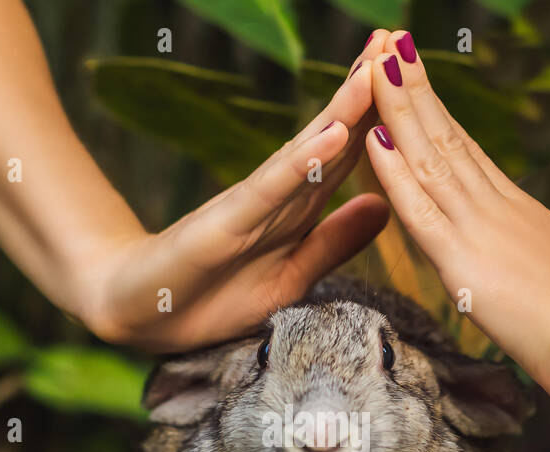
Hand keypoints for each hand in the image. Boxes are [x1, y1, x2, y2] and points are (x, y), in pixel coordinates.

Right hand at [81, 31, 398, 351]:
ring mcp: (250, 206)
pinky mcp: (223, 225)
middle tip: (395, 39)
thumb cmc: (209, 299)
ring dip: (341, 110)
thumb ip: (332, 244)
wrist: (136, 315)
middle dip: (364, 90)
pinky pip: (270, 192)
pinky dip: (302, 164)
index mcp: (296, 211)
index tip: (412, 76)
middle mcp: (277, 197)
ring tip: (372, 69)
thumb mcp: (289, 279)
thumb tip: (384, 206)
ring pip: (305, 152)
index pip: (346, 155)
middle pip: (330, 138)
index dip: (382, 117)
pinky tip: (332, 136)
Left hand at [363, 31, 549, 409]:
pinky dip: (394, 174)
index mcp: (519, 213)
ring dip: (399, 109)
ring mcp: (479, 230)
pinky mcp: (464, 263)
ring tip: (376, 62)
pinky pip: (419, 211)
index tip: (417, 79)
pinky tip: (374, 139)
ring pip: (430, 158)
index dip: (438, 114)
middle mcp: (496, 209)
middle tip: (391, 42)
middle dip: (415, 89)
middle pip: (447, 138)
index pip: (466, 153)